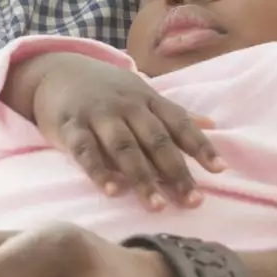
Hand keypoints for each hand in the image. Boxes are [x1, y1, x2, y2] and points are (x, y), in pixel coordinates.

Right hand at [5, 53, 220, 209]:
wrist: (57, 71)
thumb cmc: (107, 90)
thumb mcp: (141, 94)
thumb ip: (173, 114)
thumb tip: (212, 125)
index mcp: (147, 99)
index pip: (179, 123)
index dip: (200, 146)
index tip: (220, 170)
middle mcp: (126, 106)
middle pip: (155, 140)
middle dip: (176, 171)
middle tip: (192, 201)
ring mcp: (98, 115)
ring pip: (124, 148)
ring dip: (142, 177)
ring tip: (157, 205)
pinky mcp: (71, 126)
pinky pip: (86, 151)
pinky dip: (99, 171)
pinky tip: (113, 191)